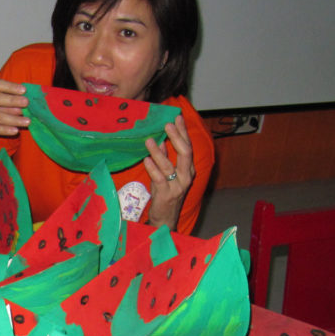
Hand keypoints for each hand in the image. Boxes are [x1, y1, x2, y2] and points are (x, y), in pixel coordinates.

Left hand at [142, 115, 195, 229]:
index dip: (182, 132)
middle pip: (185, 153)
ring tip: (150, 140)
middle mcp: (186, 176)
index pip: (188, 147)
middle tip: (167, 124)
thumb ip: (164, 157)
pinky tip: (146, 160)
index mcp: (188, 169)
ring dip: (159, 152)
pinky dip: (153, 168)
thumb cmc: (165, 193)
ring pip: (169, 165)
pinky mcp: (166, 195)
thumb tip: (160, 139)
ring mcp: (177, 186)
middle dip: (176, 137)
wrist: (165, 218)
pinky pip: (159, 179)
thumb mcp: (165, 173)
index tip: (177, 117)